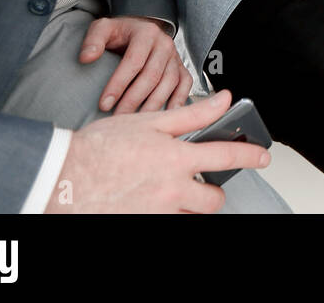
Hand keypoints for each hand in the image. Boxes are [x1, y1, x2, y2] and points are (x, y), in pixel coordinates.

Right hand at [45, 90, 270, 212]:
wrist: (59, 178)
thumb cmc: (99, 148)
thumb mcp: (149, 122)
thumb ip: (192, 113)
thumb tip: (224, 98)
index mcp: (176, 158)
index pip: (227, 155)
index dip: (251, 155)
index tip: (264, 157)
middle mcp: (172, 190)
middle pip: (213, 200)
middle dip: (210, 193)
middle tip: (195, 183)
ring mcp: (158, 212)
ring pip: (190, 216)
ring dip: (186, 206)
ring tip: (164, 193)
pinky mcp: (144, 225)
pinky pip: (167, 222)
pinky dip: (165, 214)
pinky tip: (148, 203)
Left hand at [80, 15, 191, 113]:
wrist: (140, 28)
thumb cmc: (120, 33)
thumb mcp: (103, 28)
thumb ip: (93, 40)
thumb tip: (86, 57)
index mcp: (146, 33)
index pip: (133, 61)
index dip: (118, 84)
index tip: (104, 104)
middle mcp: (165, 44)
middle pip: (152, 75)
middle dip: (133, 99)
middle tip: (117, 117)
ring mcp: (175, 57)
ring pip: (169, 83)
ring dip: (153, 104)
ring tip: (136, 120)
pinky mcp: (182, 68)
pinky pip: (185, 85)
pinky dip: (178, 100)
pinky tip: (165, 114)